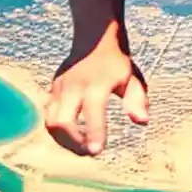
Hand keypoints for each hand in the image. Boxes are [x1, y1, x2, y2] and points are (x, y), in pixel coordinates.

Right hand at [43, 41, 149, 155]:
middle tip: (90, 152)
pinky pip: (49, 118)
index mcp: (96, 84)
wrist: (93, 40)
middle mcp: (74, 87)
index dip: (94, 133)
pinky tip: (74, 136)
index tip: (97, 152)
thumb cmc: (116, 63)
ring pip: (51, 123)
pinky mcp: (52, 91)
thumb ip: (137, 100)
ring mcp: (60, 89)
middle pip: (62, 122)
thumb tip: (142, 121)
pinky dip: (59, 132)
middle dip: (73, 143)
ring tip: (82, 147)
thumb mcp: (132, 78)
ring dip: (64, 141)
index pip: (92, 112)